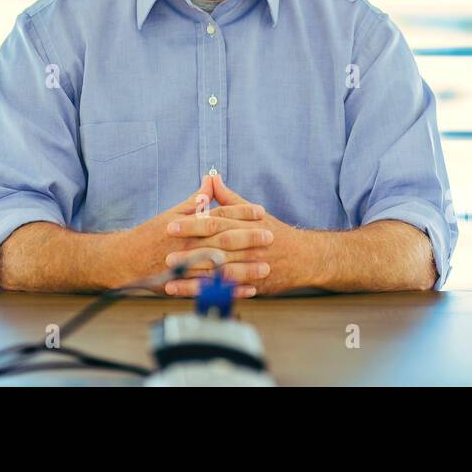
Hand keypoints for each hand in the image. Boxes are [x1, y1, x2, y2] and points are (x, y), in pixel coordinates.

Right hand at [110, 176, 268, 294]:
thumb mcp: (172, 214)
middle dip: (248, 239)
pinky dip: (230, 290)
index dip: (240, 213)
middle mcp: (189, 244)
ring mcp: (187, 265)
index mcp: (188, 224)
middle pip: (223, 240)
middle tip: (270, 237)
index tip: (260, 211)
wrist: (125, 260)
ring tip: (265, 267)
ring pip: (220, 266)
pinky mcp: (186, 284)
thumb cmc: (150, 235)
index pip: (218, 215)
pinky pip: (212, 288)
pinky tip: (248, 290)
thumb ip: (195, 200)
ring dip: (244, 267)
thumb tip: (210, 180)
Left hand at [164, 175, 322, 296]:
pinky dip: (207, 292)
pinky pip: (226, 291)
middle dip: (191, 251)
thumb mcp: (254, 212)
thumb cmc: (274, 232)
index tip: (171, 225)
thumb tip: (211, 177)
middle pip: (217, 247)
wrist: (304, 257)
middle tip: (166, 253)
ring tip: (171, 276)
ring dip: (195, 276)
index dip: (193, 224)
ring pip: (220, 272)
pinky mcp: (252, 286)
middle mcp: (248, 246)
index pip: (216, 223)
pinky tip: (188, 293)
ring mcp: (251, 267)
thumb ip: (229, 198)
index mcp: (246, 225)